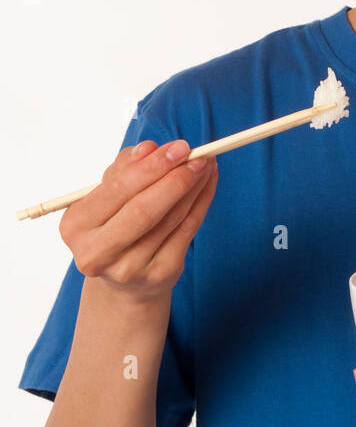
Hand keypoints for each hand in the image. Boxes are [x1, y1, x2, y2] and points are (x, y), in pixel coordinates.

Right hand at [59, 139, 217, 302]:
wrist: (124, 278)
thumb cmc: (112, 225)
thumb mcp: (107, 195)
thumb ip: (125, 169)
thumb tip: (149, 148)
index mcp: (76, 226)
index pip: (117, 190)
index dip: (151, 167)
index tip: (178, 148)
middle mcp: (97, 252)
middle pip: (144, 210)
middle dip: (174, 178)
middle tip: (196, 155)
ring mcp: (129, 268)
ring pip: (171, 218)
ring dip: (194, 186)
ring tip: (205, 164)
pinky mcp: (160, 274)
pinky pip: (187, 230)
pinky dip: (201, 202)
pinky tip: (207, 183)